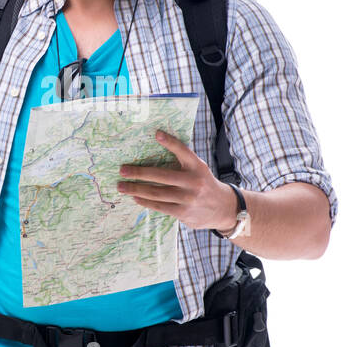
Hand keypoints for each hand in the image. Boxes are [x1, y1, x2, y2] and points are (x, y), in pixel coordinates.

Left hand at [117, 130, 236, 230]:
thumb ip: (183, 161)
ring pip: (157, 193)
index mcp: (198, 167)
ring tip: (122, 186)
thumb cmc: (204, 184)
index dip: (171, 142)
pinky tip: (136, 197)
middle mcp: (194, 182)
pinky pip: (160, 206)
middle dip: (139, 173)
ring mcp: (188, 199)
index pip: (184, 151)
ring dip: (137, 189)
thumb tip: (157, 146)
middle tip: (122, 170)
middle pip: (162, 176)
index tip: (157, 134)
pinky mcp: (184, 213)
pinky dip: (146, 201)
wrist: (224, 208)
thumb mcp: (199, 169)